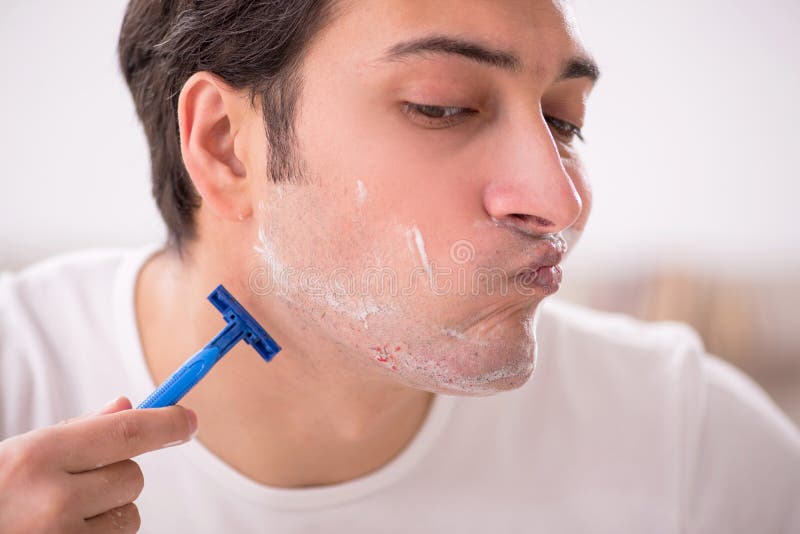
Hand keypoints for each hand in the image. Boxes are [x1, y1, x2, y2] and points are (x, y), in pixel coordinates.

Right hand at [0, 396, 196, 532]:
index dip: (165, 423)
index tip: (188, 420)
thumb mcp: (20, 454)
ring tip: (58, 516)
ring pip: (129, 515)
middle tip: (74, 483)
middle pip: (133, 477)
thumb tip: (129, 406)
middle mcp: (53, 501)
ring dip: (108, 512)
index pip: (126, 433)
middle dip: (115, 475)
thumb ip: (78, 432)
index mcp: (37, 458)